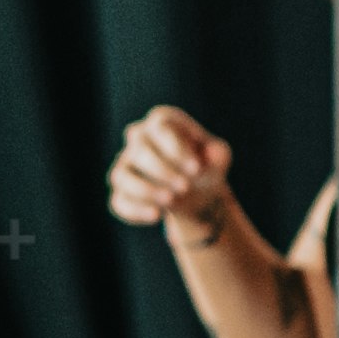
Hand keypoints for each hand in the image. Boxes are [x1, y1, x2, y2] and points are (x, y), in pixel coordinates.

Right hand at [108, 103, 236, 245]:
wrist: (197, 192)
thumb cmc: (205, 165)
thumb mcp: (218, 157)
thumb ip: (217, 154)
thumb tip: (206, 159)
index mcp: (161, 122)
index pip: (160, 126)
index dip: (176, 148)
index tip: (196, 169)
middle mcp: (138, 139)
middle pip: (140, 149)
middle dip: (163, 170)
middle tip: (185, 187)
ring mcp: (125, 166)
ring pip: (122, 176)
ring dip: (145, 190)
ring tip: (170, 201)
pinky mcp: (121, 192)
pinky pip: (119, 201)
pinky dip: (135, 210)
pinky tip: (156, 215)